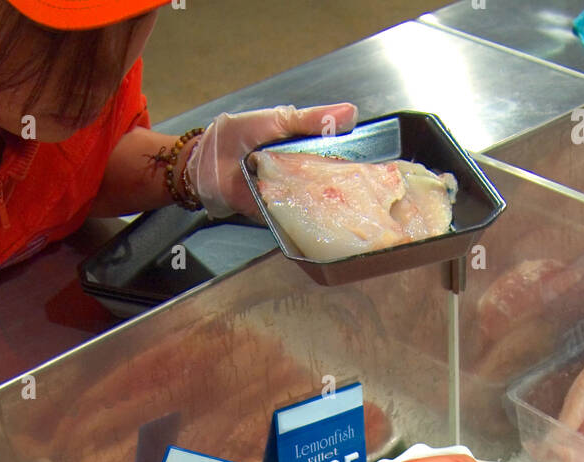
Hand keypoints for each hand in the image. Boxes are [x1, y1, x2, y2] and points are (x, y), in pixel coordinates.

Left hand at [188, 103, 357, 217]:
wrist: (204, 162)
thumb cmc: (238, 135)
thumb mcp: (277, 121)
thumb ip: (310, 120)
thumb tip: (351, 113)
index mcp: (303, 152)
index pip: (335, 160)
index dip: (355, 166)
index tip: (379, 172)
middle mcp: (299, 177)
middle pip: (327, 188)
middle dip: (346, 193)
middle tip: (371, 198)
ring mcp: (287, 198)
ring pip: (313, 207)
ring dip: (328, 210)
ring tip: (354, 213)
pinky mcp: (274, 216)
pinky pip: (293, 223)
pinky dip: (304, 224)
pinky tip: (322, 225)